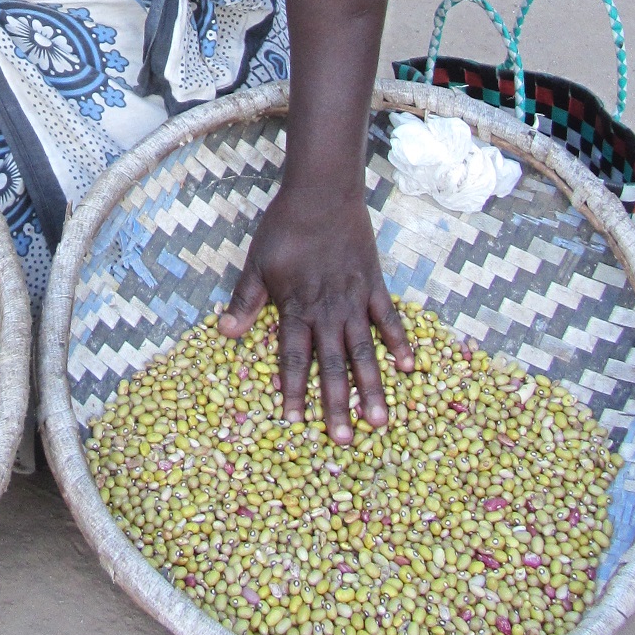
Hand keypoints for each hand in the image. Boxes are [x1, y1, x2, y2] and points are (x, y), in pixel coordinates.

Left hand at [218, 187, 412, 444]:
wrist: (322, 193)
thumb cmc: (284, 228)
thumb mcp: (257, 263)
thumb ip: (246, 300)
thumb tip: (226, 332)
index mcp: (296, 307)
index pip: (292, 357)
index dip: (293, 390)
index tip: (295, 421)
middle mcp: (328, 310)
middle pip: (332, 365)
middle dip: (336, 404)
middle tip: (344, 440)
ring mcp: (355, 299)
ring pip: (364, 351)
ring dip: (371, 387)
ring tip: (380, 421)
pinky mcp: (375, 285)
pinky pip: (389, 319)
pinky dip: (399, 343)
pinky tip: (409, 368)